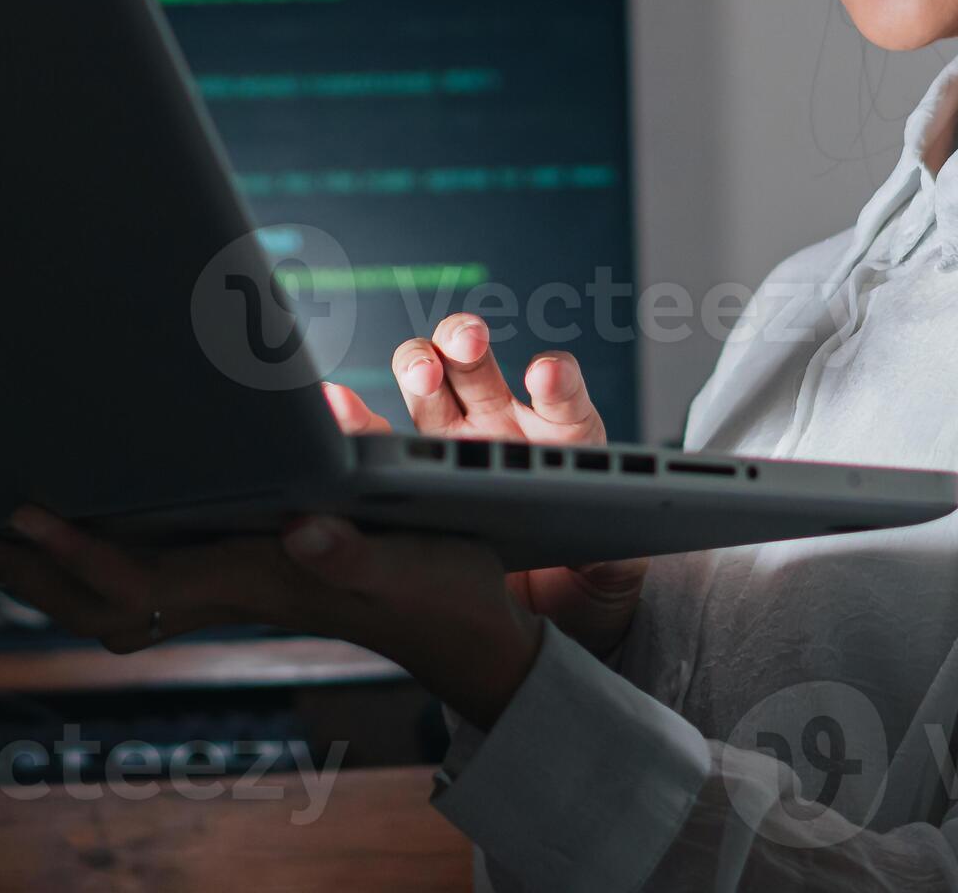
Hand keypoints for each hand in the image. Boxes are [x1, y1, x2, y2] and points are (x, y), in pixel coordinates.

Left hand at [0, 509, 542, 727]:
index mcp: (257, 579)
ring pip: (109, 599)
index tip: (24, 513)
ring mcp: (230, 592)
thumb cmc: (440, 588)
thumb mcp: (411, 560)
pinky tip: (64, 539)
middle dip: (22, 570)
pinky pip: (137, 583)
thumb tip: (304, 528)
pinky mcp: (240, 580)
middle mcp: (229, 592)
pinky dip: (84, 565)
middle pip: (98, 600)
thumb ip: (357, 549)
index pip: (146, 577)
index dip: (79, 549)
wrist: (466, 631)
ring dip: (39, 575)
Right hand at [321, 313, 647, 661]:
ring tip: (419, 369)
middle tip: (468, 341)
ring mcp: (456, 444)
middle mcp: (505, 430)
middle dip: (470, 347)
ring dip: (421, 367)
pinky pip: (382, 439)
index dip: (555, 383)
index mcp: (563, 442)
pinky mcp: (414, 472)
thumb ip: (617, 558)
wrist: (543, 617)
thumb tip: (617, 547)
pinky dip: (358, 420)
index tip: (546, 375)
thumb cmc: (583, 578)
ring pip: (430, 388)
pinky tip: (339, 405)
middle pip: (481, 371)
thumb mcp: (612, 572)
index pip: (563, 400)